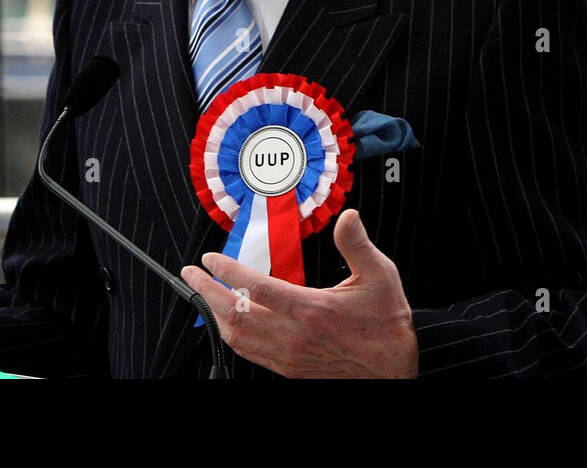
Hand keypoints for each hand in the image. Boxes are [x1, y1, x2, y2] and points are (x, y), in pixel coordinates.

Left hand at [180, 209, 417, 377]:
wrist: (393, 367)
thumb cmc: (386, 321)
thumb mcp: (380, 275)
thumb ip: (357, 244)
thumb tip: (348, 217)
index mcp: (312, 309)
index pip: (257, 287)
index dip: (228, 271)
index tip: (211, 258)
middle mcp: (294, 335)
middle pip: (236, 313)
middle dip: (207, 291)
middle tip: (193, 274)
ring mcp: (289, 355)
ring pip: (237, 337)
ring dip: (215, 314)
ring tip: (203, 295)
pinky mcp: (289, 369)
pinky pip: (249, 353)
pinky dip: (232, 335)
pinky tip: (229, 322)